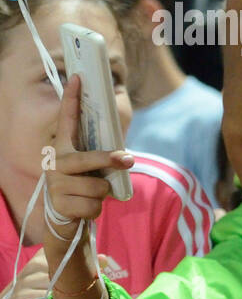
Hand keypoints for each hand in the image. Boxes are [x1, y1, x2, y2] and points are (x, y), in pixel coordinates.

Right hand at [43, 77, 133, 260]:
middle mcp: (56, 164)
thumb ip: (103, 157)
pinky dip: (97, 210)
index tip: (78, 78)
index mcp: (64, 149)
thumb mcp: (93, 170)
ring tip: (91, 196)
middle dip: (108, 160)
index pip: (67, 120)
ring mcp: (55, 184)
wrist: (66, 219)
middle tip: (128, 159)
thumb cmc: (84, 188)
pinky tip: (84, 208)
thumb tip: (126, 148)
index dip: (71, 100)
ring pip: (97, 187)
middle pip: (86, 160)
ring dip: (103, 195)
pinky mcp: (59, 204)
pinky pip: (94, 206)